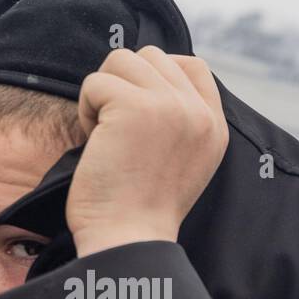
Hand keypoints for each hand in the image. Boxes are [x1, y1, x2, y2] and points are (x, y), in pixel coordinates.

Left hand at [69, 47, 227, 256]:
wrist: (128, 240)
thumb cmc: (141, 210)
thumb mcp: (184, 162)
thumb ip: (180, 121)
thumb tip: (147, 79)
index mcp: (214, 127)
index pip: (193, 65)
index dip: (156, 73)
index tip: (135, 107)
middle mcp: (198, 112)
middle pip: (151, 57)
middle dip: (123, 86)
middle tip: (116, 131)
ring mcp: (170, 106)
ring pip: (121, 61)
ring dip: (102, 95)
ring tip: (105, 136)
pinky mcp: (135, 108)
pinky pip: (95, 83)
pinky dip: (85, 110)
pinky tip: (95, 143)